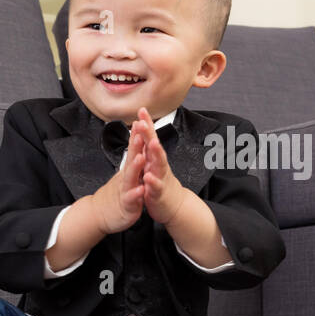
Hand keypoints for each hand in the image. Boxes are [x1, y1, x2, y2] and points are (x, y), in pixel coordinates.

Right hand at [88, 121, 146, 234]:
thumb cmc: (116, 193)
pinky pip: (131, 198)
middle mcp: (126, 177)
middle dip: (136, 145)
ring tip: (140, 157)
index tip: (141, 120)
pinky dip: (136, 193)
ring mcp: (125, 189)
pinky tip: (140, 189)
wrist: (101, 213)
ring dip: (135, 166)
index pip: (132, 150)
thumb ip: (130, 159)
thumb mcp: (124, 174)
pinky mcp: (127, 204)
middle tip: (140, 132)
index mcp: (128, 170)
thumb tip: (135, 142)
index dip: (136, 135)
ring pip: (130, 177)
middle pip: (131, 158)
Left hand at [133, 107, 188, 225]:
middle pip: (154, 147)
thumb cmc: (161, 183)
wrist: (173, 206)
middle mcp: (159, 165)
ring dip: (156, 153)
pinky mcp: (159, 192)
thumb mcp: (153, 164)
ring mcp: (161, 177)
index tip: (141, 110)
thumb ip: (149, 148)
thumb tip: (145, 130)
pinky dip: (153, 181)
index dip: (147, 124)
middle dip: (149, 133)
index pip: (150, 138)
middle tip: (143, 121)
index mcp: (154, 158)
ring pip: (159, 163)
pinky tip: (148, 176)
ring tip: (151, 143)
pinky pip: (156, 186)